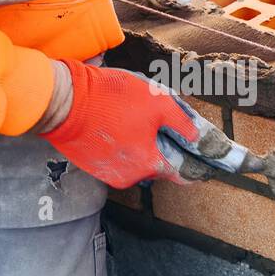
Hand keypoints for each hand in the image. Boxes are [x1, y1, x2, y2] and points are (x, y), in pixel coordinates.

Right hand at [39, 61, 252, 188]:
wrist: (61, 100)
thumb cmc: (110, 99)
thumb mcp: (158, 103)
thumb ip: (184, 124)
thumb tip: (203, 139)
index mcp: (150, 164)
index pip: (186, 174)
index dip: (201, 166)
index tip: (214, 162)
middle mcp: (131, 176)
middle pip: (162, 166)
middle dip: (170, 150)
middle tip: (172, 129)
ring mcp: (109, 173)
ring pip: (140, 163)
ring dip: (147, 147)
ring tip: (142, 122)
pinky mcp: (93, 165)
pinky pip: (120, 159)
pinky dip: (127, 147)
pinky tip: (124, 127)